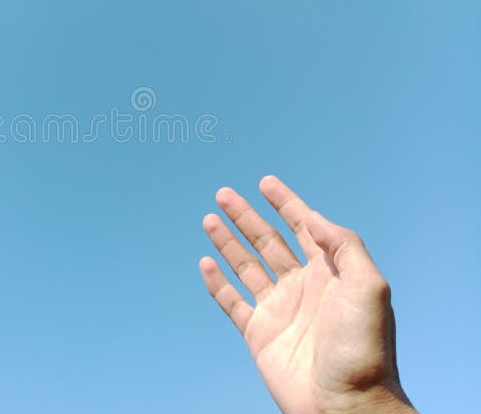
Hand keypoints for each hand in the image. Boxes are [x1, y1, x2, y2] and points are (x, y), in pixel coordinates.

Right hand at [199, 176, 414, 413]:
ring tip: (210, 218)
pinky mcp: (259, 333)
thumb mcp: (369, 286)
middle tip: (224, 193)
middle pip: (267, 241)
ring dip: (227, 241)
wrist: (345, 404)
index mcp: (330, 273)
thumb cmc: (364, 347)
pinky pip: (232, 301)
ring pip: (246, 266)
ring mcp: (279, 309)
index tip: (266, 183)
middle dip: (246, 216)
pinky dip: (217, 282)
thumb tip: (312, 217)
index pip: (303, 227)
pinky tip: (206, 262)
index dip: (285, 203)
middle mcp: (302, 286)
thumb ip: (343, 245)